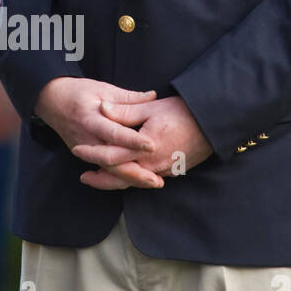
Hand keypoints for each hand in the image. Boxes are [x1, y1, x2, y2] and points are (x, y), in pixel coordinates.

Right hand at [34, 76, 163, 189]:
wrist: (51, 102)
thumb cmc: (78, 92)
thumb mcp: (102, 89)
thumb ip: (128, 98)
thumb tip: (153, 96)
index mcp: (90, 119)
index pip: (113, 133)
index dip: (132, 141)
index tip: (152, 145)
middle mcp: (87, 139)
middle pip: (111, 161)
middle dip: (134, 172)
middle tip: (156, 179)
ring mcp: (85, 151)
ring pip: (109, 171)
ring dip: (131, 179)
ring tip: (153, 183)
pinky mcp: (86, 157)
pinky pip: (105, 172)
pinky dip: (122, 179)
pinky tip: (140, 182)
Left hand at [72, 94, 212, 189]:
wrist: (214, 123)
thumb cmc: (183, 113)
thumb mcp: (151, 108)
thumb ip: (125, 112)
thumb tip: (102, 109)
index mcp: (144, 149)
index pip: (110, 156)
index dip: (92, 154)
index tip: (77, 150)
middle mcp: (152, 165)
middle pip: (119, 178)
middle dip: (100, 178)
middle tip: (83, 176)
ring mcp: (163, 171)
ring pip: (133, 182)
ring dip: (114, 181)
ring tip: (99, 178)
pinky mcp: (171, 171)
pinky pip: (146, 180)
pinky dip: (132, 179)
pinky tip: (125, 174)